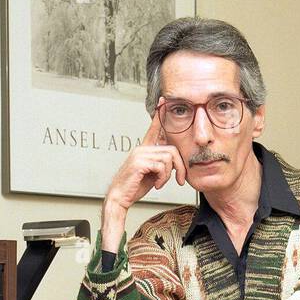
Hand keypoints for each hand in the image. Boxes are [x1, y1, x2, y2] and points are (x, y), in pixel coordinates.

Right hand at [101, 112, 188, 251]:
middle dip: (179, 165)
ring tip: (162, 183)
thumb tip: (173, 161)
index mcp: (144, 149)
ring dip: (169, 174)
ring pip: (168, 157)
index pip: (153, 129)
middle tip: (180, 179)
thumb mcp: (152, 173)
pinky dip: (163, 178)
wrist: (120, 197)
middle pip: (171, 148)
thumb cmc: (134, 186)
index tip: (162, 102)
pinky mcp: (139, 163)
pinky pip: (162, 166)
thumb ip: (161, 164)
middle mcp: (141, 149)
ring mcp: (139, 154)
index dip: (159, 115)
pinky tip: (157, 185)